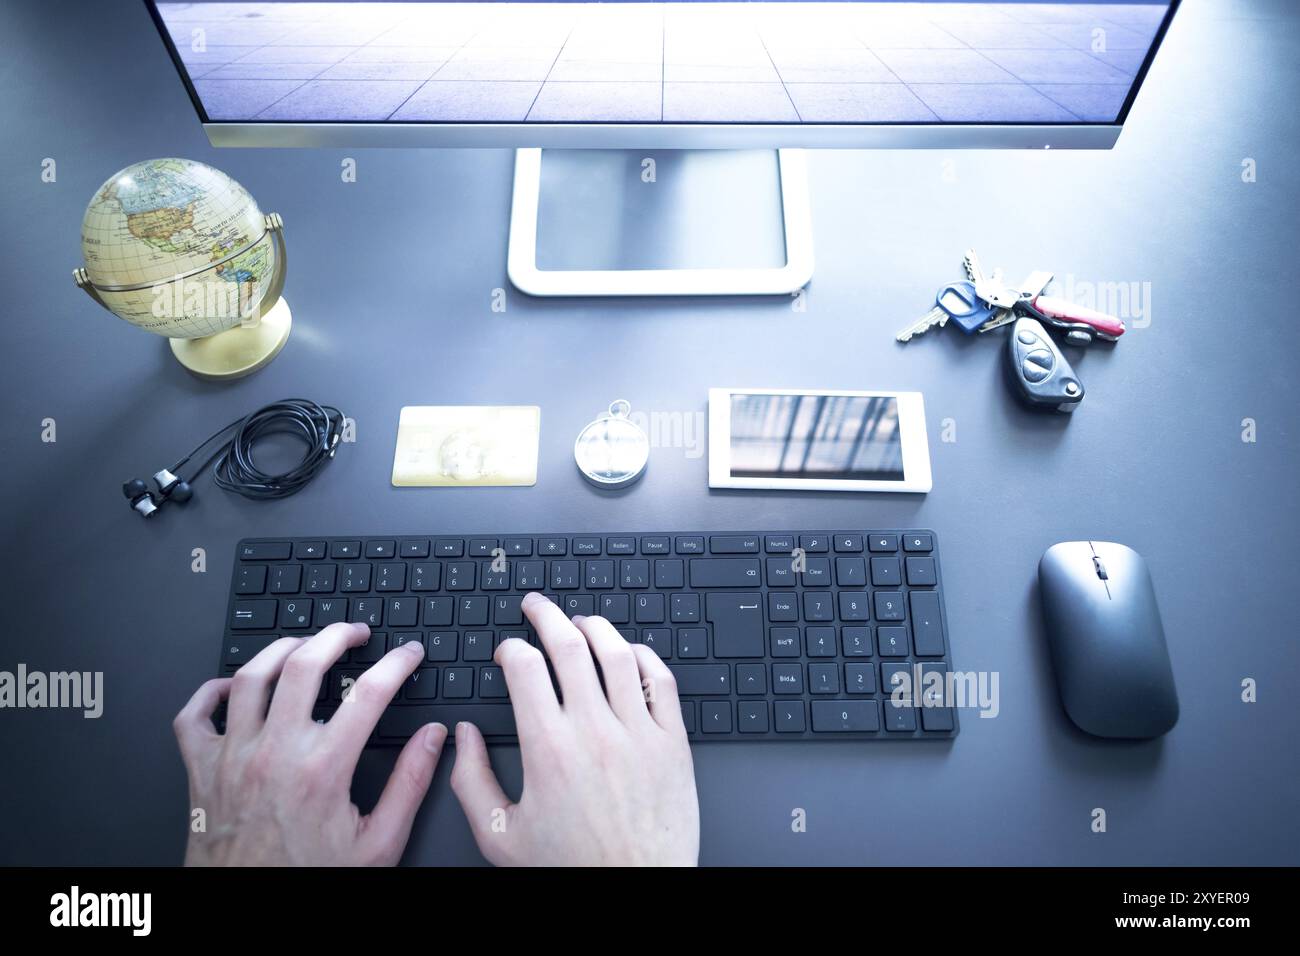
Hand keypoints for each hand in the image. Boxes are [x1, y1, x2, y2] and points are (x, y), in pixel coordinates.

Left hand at [174, 622, 444, 865]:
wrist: (246, 915)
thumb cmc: (307, 880)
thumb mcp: (378, 844)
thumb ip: (410, 785)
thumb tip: (434, 739)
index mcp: (322, 770)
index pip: (369, 692)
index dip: (396, 663)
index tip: (408, 654)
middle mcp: (274, 754)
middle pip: (303, 664)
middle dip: (335, 635)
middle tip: (354, 633)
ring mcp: (232, 759)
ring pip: (250, 676)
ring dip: (280, 650)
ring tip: (303, 644)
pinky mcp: (200, 772)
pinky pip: (193, 715)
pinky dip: (210, 691)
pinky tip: (232, 686)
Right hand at [450, 592, 698, 865]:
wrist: (636, 891)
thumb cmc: (573, 870)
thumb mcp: (500, 835)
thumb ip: (471, 781)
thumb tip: (462, 738)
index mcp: (548, 749)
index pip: (525, 668)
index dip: (511, 648)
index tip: (508, 650)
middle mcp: (594, 731)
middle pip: (570, 647)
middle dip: (548, 616)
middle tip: (537, 606)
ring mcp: (638, 733)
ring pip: (618, 655)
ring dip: (596, 628)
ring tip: (581, 621)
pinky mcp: (673, 744)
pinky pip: (662, 683)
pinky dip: (645, 657)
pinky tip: (631, 653)